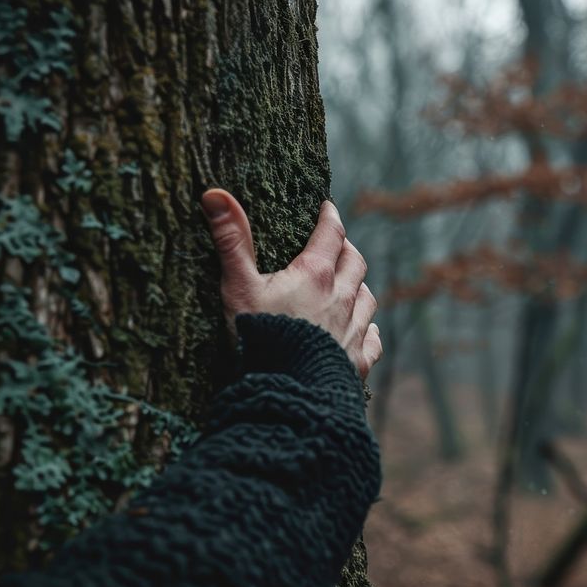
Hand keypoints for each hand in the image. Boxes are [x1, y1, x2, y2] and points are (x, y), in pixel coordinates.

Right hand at [201, 189, 382, 378]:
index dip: (330, 218)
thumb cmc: (259, 337)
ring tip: (350, 285)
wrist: (284, 393)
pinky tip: (363, 331)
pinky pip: (372, 341)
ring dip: (359, 287)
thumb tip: (214, 194)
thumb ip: (230, 241)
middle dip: (347, 250)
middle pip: (355, 264)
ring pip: (367, 300)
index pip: (331, 234)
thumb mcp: (238, 286)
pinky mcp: (357, 363)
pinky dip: (368, 331)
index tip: (328, 208)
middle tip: (338, 245)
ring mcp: (353, 332)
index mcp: (316, 275)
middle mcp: (342, 300)